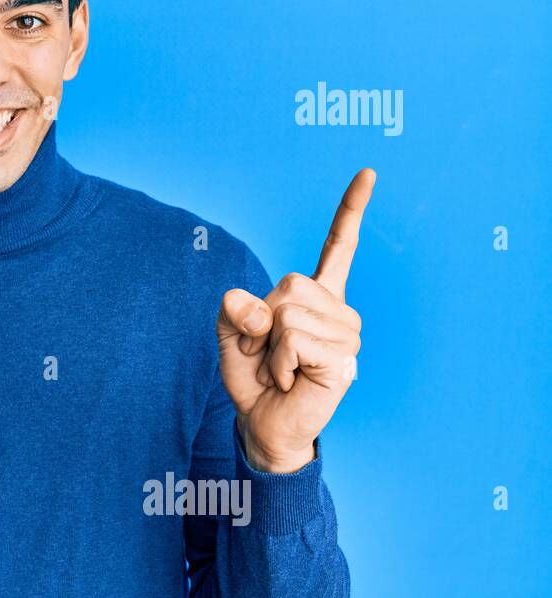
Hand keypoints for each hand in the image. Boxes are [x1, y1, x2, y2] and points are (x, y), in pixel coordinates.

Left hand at [216, 169, 375, 472]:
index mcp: (316, 297)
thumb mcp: (228, 334)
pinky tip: (292, 380)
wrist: (264, 425)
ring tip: (281, 369)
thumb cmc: (252, 378)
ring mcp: (346, 334)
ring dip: (267, 347)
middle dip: (259, 322)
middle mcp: (339, 310)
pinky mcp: (342, 359)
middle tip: (268, 354)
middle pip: (287, 284)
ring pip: (286, 313)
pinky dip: (277, 363)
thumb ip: (233, 309)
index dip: (350, 210)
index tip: (368, 172)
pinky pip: (291, 338)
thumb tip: (260, 309)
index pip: (338, 247)